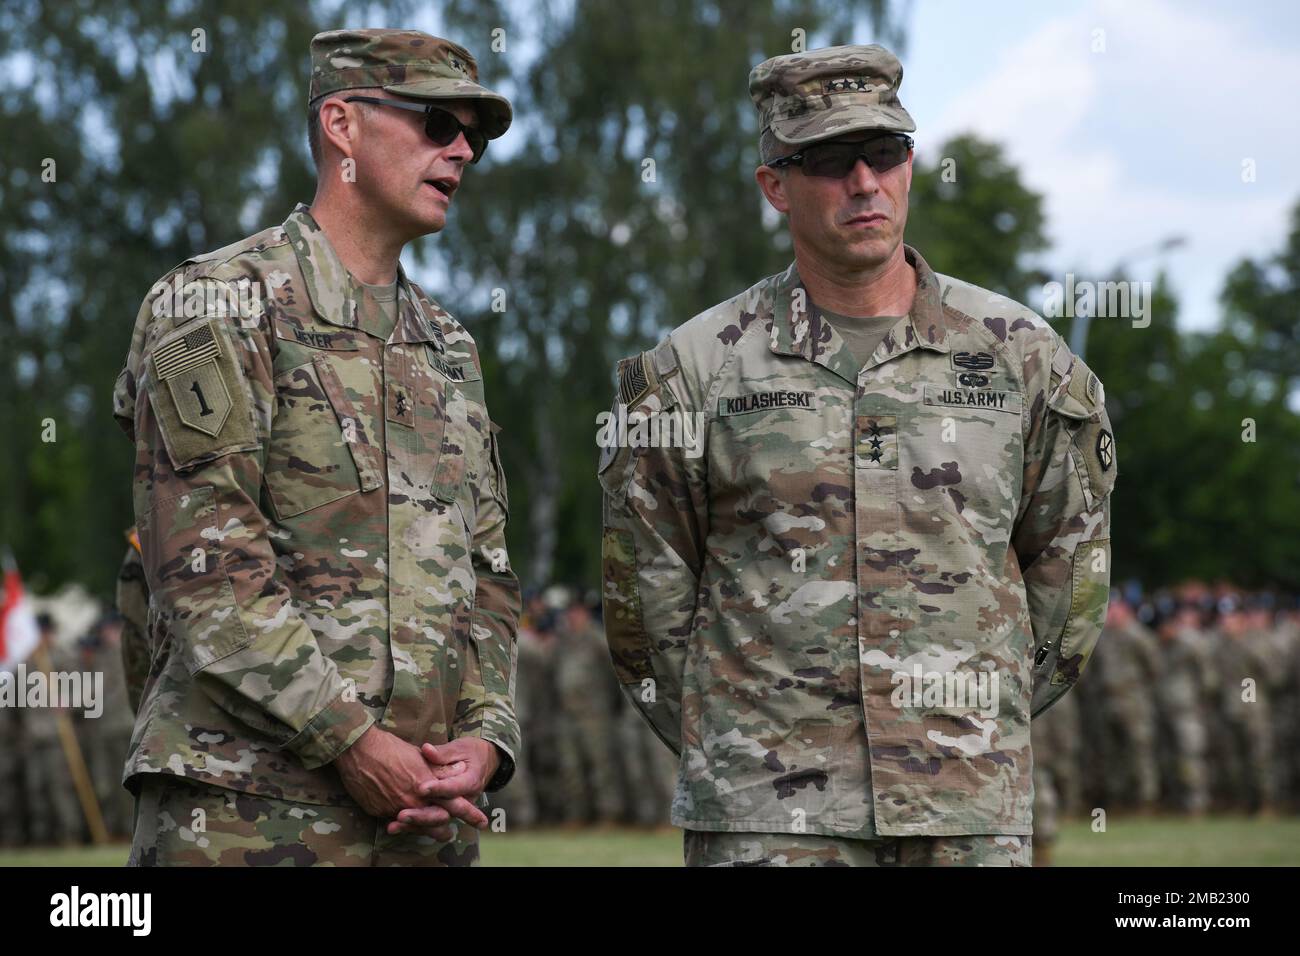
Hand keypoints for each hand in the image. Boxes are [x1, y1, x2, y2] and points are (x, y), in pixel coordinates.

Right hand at [334, 727, 486, 839]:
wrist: (359, 750)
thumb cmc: (390, 747)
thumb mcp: (419, 755)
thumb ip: (434, 769)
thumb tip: (448, 774)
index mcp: (427, 783)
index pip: (454, 803)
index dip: (469, 813)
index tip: (482, 821)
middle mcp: (413, 799)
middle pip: (436, 822)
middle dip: (444, 830)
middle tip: (450, 834)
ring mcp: (395, 807)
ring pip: (416, 827)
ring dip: (425, 830)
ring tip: (435, 835)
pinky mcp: (380, 811)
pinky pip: (395, 822)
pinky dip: (402, 824)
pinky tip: (405, 825)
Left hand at [387, 739, 499, 836]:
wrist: (486, 762)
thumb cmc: (471, 752)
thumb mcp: (461, 748)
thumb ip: (443, 752)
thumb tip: (427, 750)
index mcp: (470, 782)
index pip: (453, 788)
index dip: (437, 789)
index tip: (420, 788)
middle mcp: (464, 800)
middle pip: (444, 812)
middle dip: (422, 816)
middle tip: (402, 815)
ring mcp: (455, 809)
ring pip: (435, 822)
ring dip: (414, 825)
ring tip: (394, 826)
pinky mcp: (446, 812)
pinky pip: (431, 823)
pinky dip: (413, 826)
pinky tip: (393, 827)